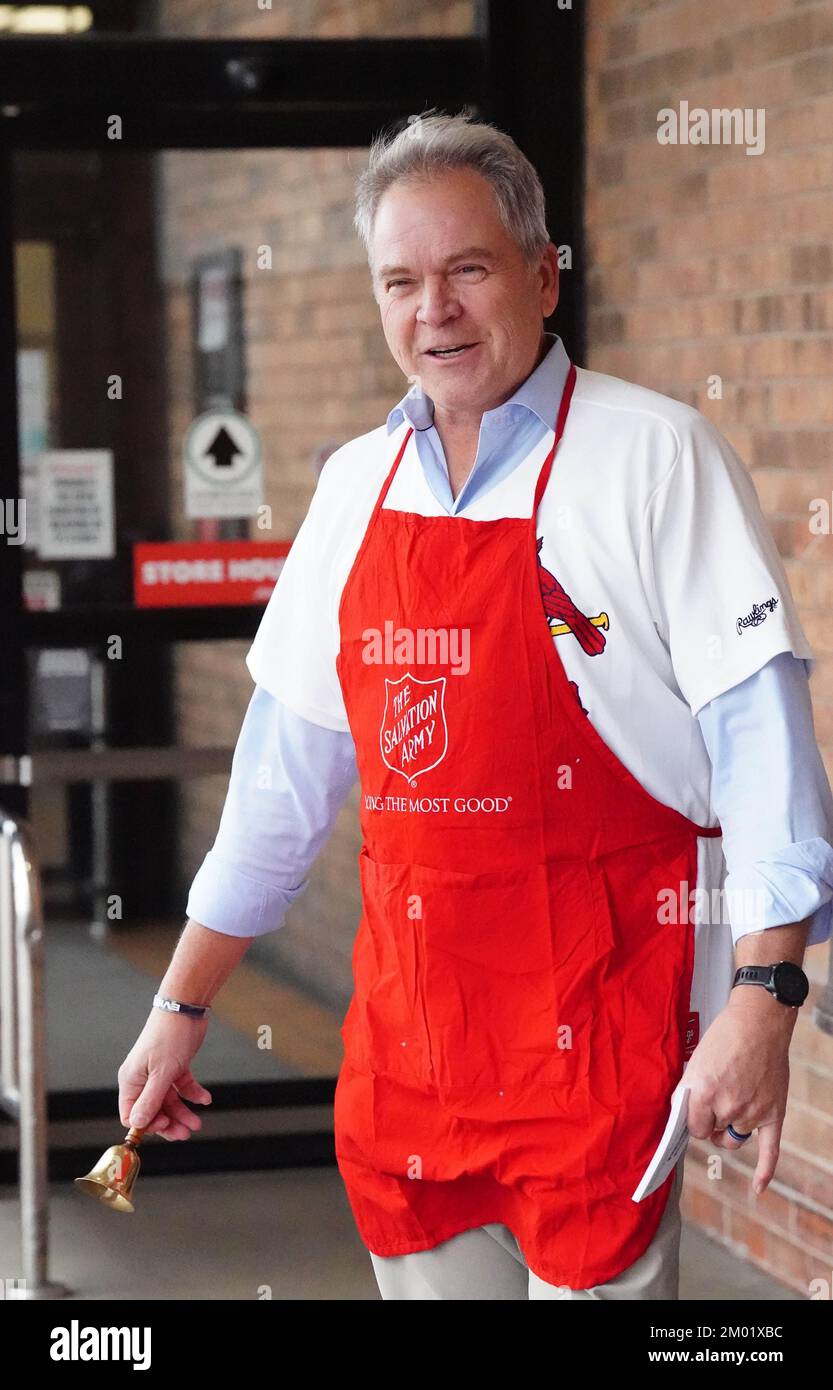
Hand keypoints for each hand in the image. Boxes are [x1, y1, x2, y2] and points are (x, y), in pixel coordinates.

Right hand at [118, 1008, 212, 1141]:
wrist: (186, 1008)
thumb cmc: (169, 1036)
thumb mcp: (161, 1072)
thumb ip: (150, 1100)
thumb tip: (138, 1123)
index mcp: (131, 1080)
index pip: (131, 1114)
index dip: (147, 1124)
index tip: (164, 1127)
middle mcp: (143, 1079)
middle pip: (152, 1110)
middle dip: (168, 1123)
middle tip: (185, 1133)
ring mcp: (159, 1073)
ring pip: (169, 1101)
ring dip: (182, 1113)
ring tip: (197, 1123)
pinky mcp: (175, 1066)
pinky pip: (182, 1087)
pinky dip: (192, 1094)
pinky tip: (205, 1099)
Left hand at [682, 989, 795, 1195]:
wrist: (759, 1022)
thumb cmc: (724, 1038)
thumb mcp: (696, 1063)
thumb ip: (689, 1095)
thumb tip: (682, 1120)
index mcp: (704, 1093)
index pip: (693, 1128)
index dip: (693, 1118)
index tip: (695, 1109)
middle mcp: (729, 1107)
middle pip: (712, 1133)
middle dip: (711, 1119)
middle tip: (717, 1095)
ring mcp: (753, 1113)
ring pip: (734, 1139)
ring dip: (730, 1129)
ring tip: (731, 1107)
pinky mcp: (773, 1114)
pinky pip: (770, 1150)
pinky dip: (764, 1171)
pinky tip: (758, 1188)